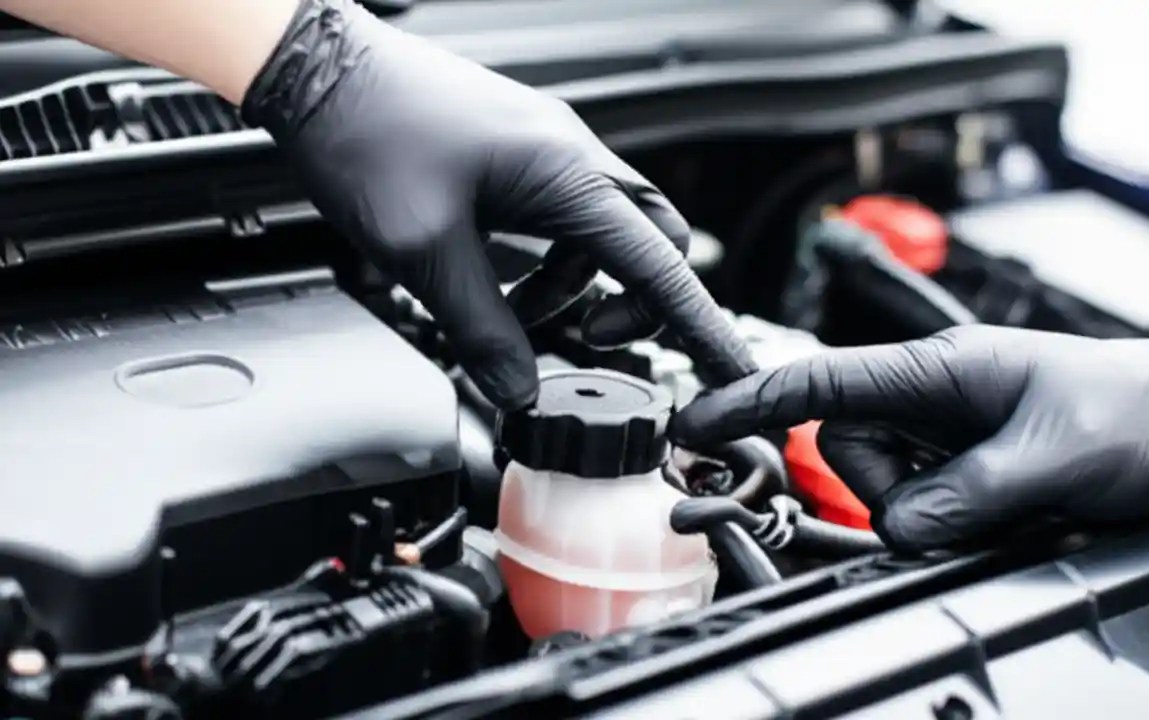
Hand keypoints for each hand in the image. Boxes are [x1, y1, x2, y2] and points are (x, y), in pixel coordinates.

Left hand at [241, 0, 754, 408]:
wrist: (318, 70)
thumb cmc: (367, 135)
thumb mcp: (423, 253)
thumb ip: (482, 329)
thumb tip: (518, 387)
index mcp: (566, 174)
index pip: (660, 265)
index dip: (701, 327)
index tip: (732, 370)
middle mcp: (571, 155)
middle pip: (650, 242)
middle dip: (634, 302)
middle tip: (589, 339)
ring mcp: (548, 150)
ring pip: (603, 235)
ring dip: (575, 287)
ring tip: (516, 315)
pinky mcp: (520, 154)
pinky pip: (564, 218)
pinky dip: (547, 263)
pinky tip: (498, 282)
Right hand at [671, 319, 1148, 551]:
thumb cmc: (1139, 410)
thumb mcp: (1055, 456)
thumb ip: (969, 494)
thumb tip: (902, 527)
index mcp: (942, 368)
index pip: (825, 378)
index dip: (754, 398)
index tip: (698, 419)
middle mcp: (936, 396)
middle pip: (850, 448)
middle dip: (883, 490)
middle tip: (957, 509)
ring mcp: (951, 431)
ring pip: (887, 483)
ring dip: (925, 510)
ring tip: (1002, 502)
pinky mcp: (970, 463)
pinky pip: (925, 499)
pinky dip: (948, 517)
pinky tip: (1001, 507)